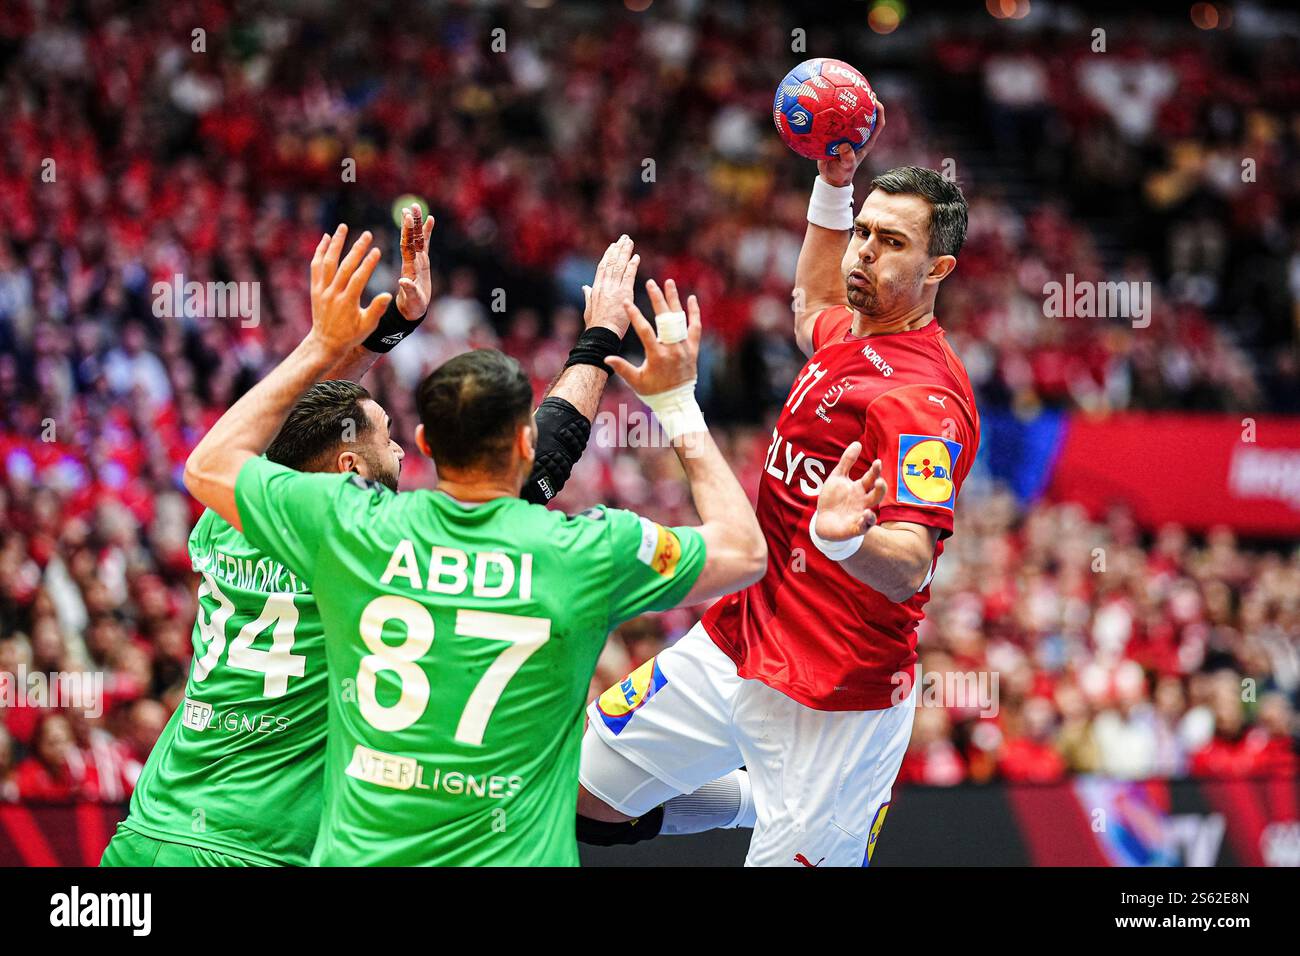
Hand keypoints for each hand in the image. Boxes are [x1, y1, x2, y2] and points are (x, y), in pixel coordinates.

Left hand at [309, 224, 392, 352]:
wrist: (325, 343)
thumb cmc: (350, 336)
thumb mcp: (367, 327)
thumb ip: (376, 310)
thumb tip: (388, 295)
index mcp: (347, 302)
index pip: (358, 278)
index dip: (368, 264)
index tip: (377, 250)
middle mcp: (332, 294)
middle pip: (344, 266)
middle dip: (356, 249)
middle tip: (367, 234)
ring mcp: (322, 290)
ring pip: (328, 262)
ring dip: (335, 243)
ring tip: (343, 227)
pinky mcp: (315, 288)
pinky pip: (316, 266)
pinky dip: (320, 251)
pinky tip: (326, 238)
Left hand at [395, 204, 435, 320]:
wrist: (412, 310)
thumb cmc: (411, 307)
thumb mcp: (411, 300)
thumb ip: (408, 290)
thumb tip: (402, 281)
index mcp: (409, 268)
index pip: (407, 246)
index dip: (408, 232)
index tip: (407, 217)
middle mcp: (413, 261)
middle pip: (412, 238)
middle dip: (412, 223)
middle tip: (411, 206)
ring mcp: (418, 260)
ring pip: (418, 239)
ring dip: (418, 223)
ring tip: (417, 207)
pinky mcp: (423, 262)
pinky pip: (425, 244)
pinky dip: (427, 232)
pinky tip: (429, 220)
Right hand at [583, 235, 639, 334]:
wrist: (601, 334)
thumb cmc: (596, 326)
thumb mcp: (588, 308)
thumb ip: (588, 296)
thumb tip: (585, 287)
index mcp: (596, 288)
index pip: (602, 267)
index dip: (608, 256)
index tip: (612, 247)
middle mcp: (604, 285)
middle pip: (611, 263)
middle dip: (618, 249)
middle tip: (624, 238)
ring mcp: (613, 288)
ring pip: (619, 266)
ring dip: (625, 252)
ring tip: (629, 242)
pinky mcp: (624, 293)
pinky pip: (629, 275)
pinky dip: (632, 265)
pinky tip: (636, 257)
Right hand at [606, 279, 699, 395]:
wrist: (677, 402)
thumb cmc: (653, 392)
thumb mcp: (636, 382)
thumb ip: (622, 368)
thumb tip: (606, 358)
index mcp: (657, 356)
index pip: (645, 331)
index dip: (634, 315)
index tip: (626, 302)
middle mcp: (672, 349)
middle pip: (664, 319)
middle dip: (657, 299)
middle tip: (651, 283)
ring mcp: (684, 348)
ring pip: (680, 319)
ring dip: (674, 300)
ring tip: (668, 282)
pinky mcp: (693, 348)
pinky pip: (695, 327)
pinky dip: (694, 313)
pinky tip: (691, 298)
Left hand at [814, 442, 886, 540]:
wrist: (822, 520)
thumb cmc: (833, 498)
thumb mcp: (837, 477)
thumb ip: (847, 461)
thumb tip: (857, 443)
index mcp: (860, 488)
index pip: (871, 477)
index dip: (875, 470)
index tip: (877, 462)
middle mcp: (863, 501)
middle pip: (877, 494)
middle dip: (880, 487)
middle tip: (879, 480)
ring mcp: (860, 515)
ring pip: (873, 511)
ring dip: (874, 506)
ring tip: (872, 504)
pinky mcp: (854, 528)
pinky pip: (864, 526)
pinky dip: (866, 522)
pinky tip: (866, 515)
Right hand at [817, 93, 884, 187]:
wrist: (831, 178)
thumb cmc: (841, 174)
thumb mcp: (845, 167)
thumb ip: (847, 158)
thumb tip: (844, 146)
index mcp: (865, 141)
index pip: (877, 124)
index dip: (879, 111)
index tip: (875, 100)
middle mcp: (858, 135)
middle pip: (864, 114)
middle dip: (864, 100)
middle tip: (860, 87)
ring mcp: (847, 135)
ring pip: (849, 116)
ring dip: (846, 104)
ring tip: (840, 90)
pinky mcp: (836, 136)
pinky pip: (834, 122)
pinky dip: (830, 114)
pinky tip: (822, 106)